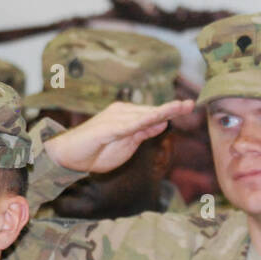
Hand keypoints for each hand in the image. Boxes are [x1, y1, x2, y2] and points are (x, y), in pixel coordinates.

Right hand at [44, 99, 193, 173]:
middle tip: (191, 104)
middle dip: (171, 108)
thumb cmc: (97, 151)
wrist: (69, 155)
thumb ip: (144, 132)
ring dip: (163, 111)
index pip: (153, 113)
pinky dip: (144, 121)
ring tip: (181, 107)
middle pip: (151, 111)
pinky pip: (129, 125)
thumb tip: (162, 122)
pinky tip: (158, 118)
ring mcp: (114, 119)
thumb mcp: (127, 143)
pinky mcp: (107, 129)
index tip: (190, 105)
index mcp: (127, 116)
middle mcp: (122, 113)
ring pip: (144, 115)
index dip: (171, 109)